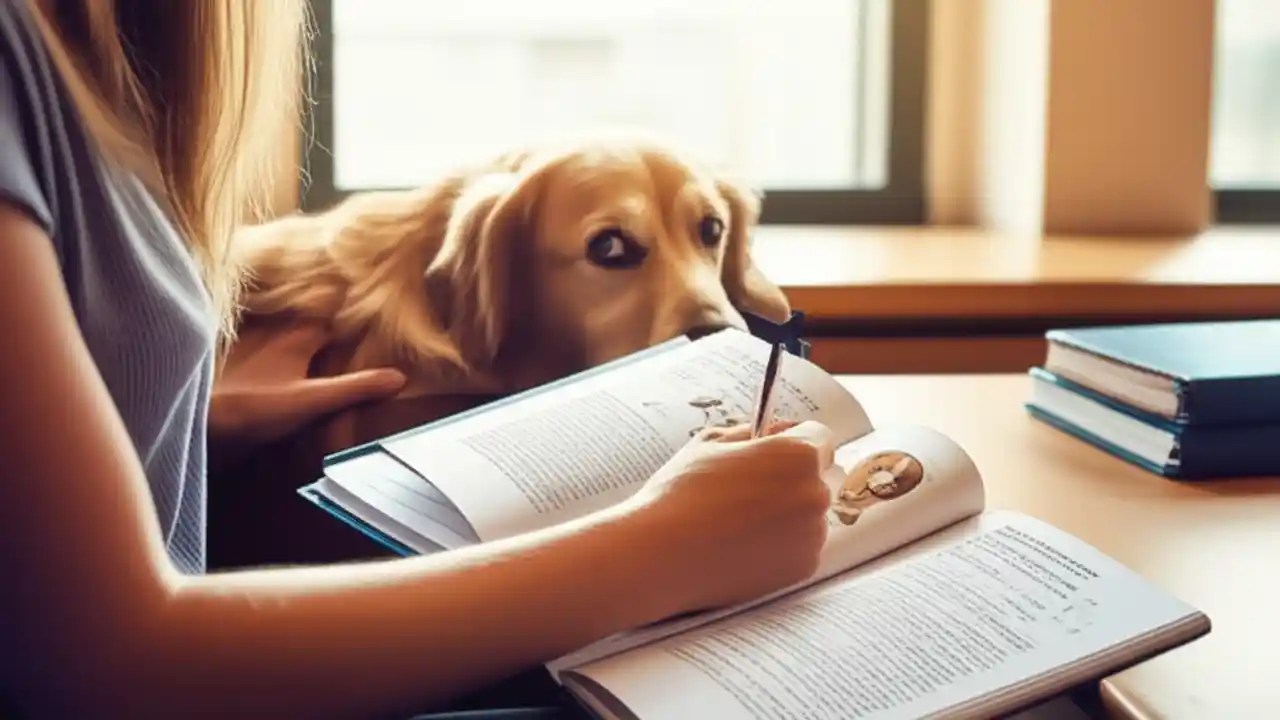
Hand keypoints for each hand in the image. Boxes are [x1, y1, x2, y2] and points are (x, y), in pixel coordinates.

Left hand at [209, 321, 405, 464]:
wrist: (195, 422)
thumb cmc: (253, 408)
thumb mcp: (312, 400)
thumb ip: (355, 388)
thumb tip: (400, 377)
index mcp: (294, 334)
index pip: (331, 315)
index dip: (350, 318)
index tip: (372, 321)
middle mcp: (272, 331)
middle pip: (307, 322)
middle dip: (326, 324)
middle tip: (351, 332)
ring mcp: (248, 347)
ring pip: (282, 334)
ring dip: (298, 337)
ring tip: (320, 347)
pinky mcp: (230, 365)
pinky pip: (259, 350)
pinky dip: (272, 352)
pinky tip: (280, 367)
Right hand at [623, 420, 835, 615]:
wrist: (662, 554)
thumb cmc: (681, 492)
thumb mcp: (710, 442)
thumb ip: (750, 432)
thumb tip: (770, 432)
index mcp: (799, 455)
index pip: (820, 437)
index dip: (795, 439)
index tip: (774, 447)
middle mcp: (816, 494)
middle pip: (821, 476)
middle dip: (796, 476)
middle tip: (755, 484)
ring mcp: (812, 535)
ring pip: (811, 514)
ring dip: (789, 511)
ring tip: (742, 518)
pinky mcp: (801, 568)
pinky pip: (801, 546)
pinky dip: (782, 543)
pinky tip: (744, 542)